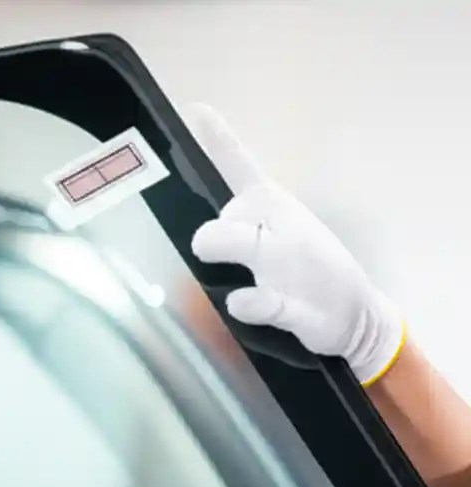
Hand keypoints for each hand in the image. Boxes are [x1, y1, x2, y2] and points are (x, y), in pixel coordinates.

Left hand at [188, 103, 404, 384]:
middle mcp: (280, 225)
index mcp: (271, 204)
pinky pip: (260, 299)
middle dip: (214, 239)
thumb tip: (191, 221)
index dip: (217, 139)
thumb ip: (235, 219)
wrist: (358, 315)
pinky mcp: (296, 306)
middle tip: (234, 261)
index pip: (239, 166)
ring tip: (244, 281)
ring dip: (225, 254)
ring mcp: (290, 264)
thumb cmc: (304, 269)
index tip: (196, 109)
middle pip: (221, 217)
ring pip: (237, 242)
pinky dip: (249, 302)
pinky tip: (243, 302)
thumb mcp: (276, 230)